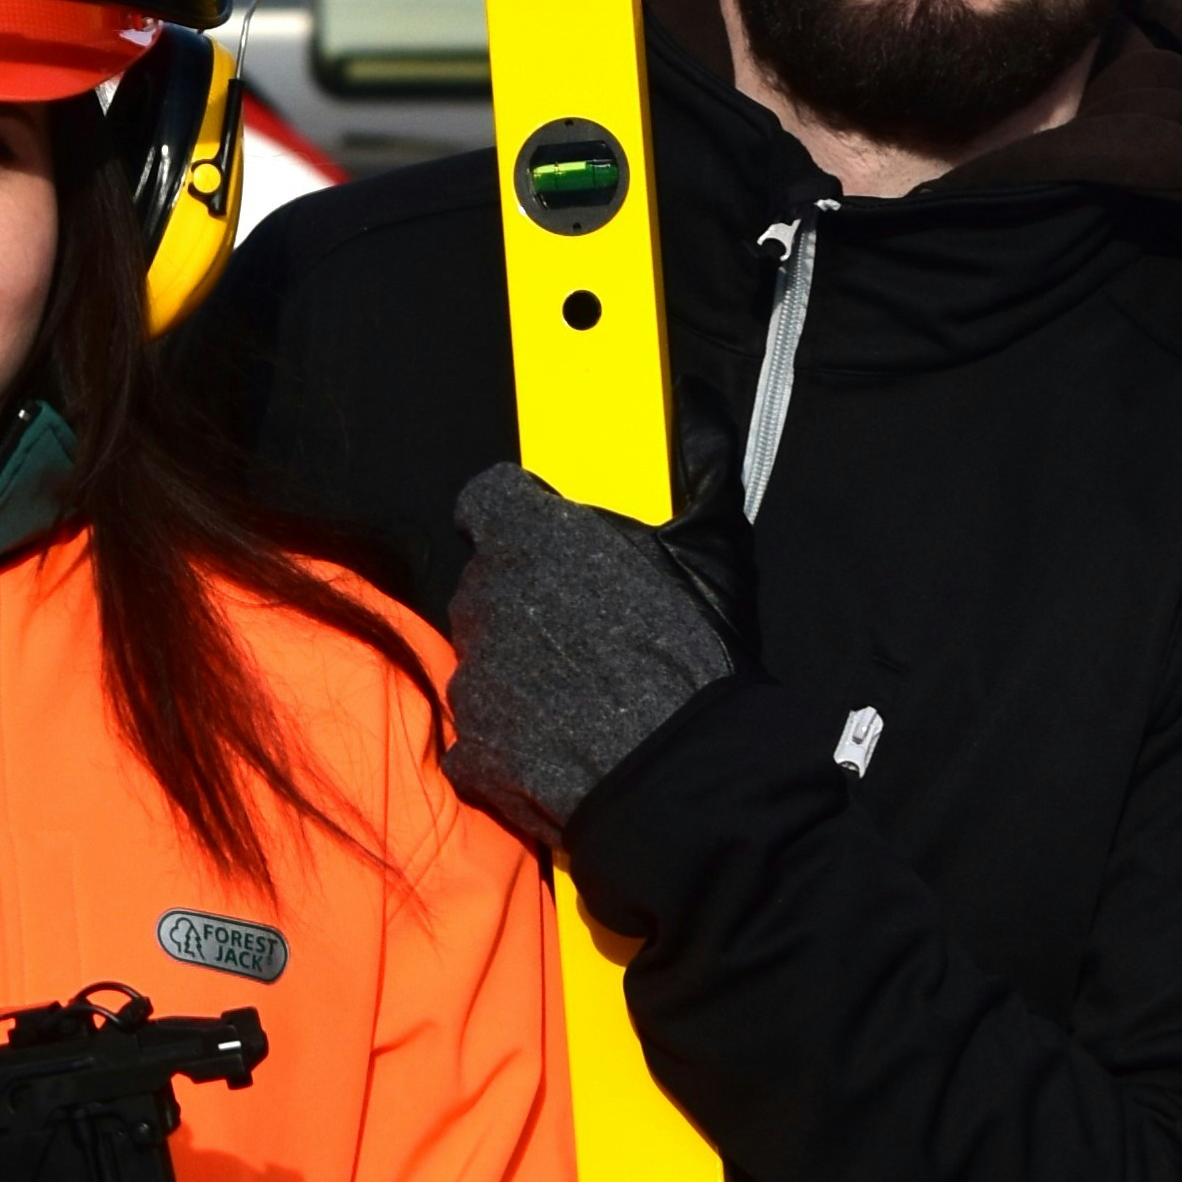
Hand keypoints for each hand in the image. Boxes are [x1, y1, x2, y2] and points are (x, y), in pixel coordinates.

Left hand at [444, 464, 742, 856]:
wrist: (685, 777)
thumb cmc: (696, 658)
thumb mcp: (710, 549)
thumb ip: (697, 468)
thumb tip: (699, 404)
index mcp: (533, 536)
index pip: (488, 499)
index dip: (517, 520)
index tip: (549, 542)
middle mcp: (485, 598)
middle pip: (486, 586)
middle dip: (523, 602)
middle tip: (586, 633)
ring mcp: (471, 678)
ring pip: (481, 660)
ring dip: (516, 671)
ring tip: (582, 699)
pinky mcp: (471, 750)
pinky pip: (478, 735)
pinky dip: (508, 741)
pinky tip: (560, 749)